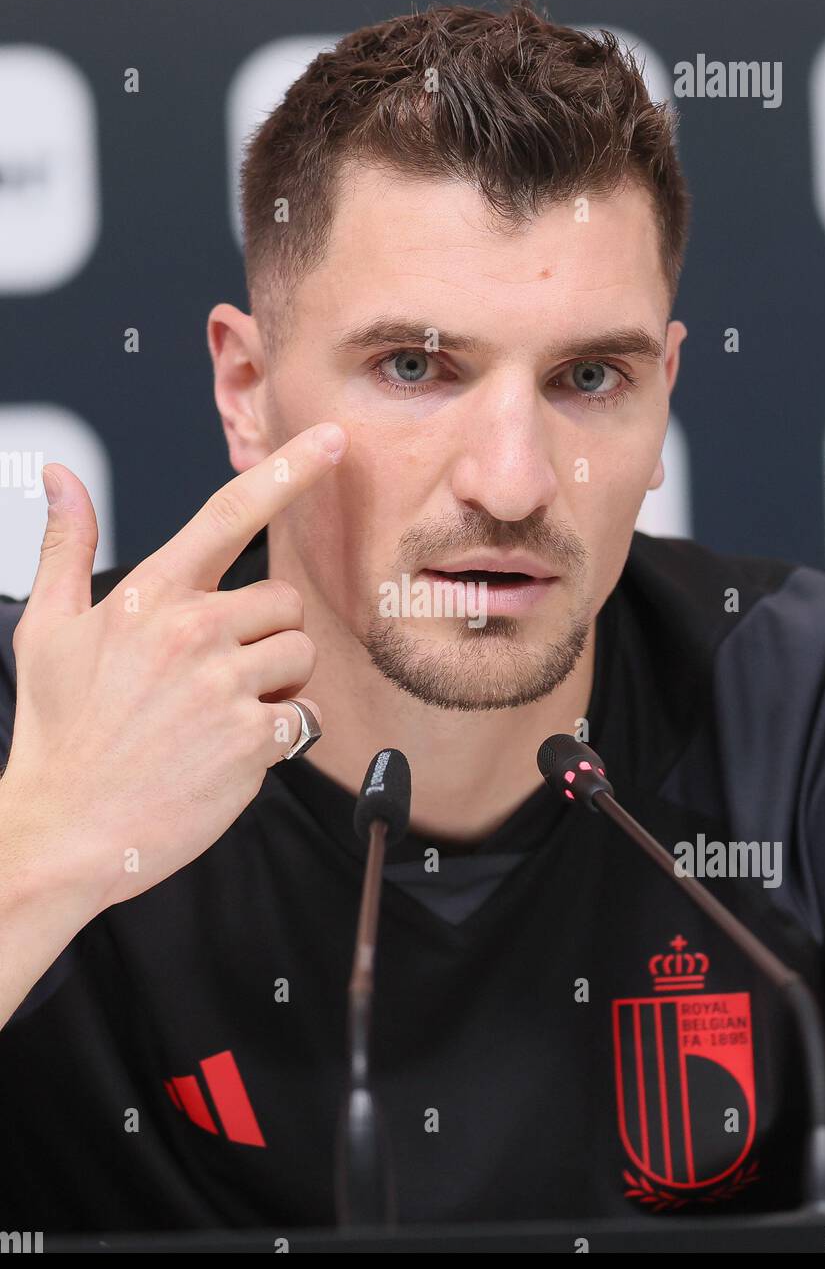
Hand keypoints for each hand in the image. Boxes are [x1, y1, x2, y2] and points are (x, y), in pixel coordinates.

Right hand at [1, 422, 347, 913]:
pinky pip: (305, 716)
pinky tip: (232, 751)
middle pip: (282, 602)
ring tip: (218, 715)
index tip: (332, 441)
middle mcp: (192, 631)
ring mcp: (224, 686)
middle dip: (262, 636)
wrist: (63, 828)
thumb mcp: (48, 629)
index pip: (229, 514)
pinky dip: (283, 734)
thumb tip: (61, 477)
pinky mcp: (251, 740)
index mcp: (150, 596)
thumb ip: (66, 546)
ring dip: (276, 684)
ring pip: (299, 655)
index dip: (288, 471)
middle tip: (211, 678)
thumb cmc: (58, 732)